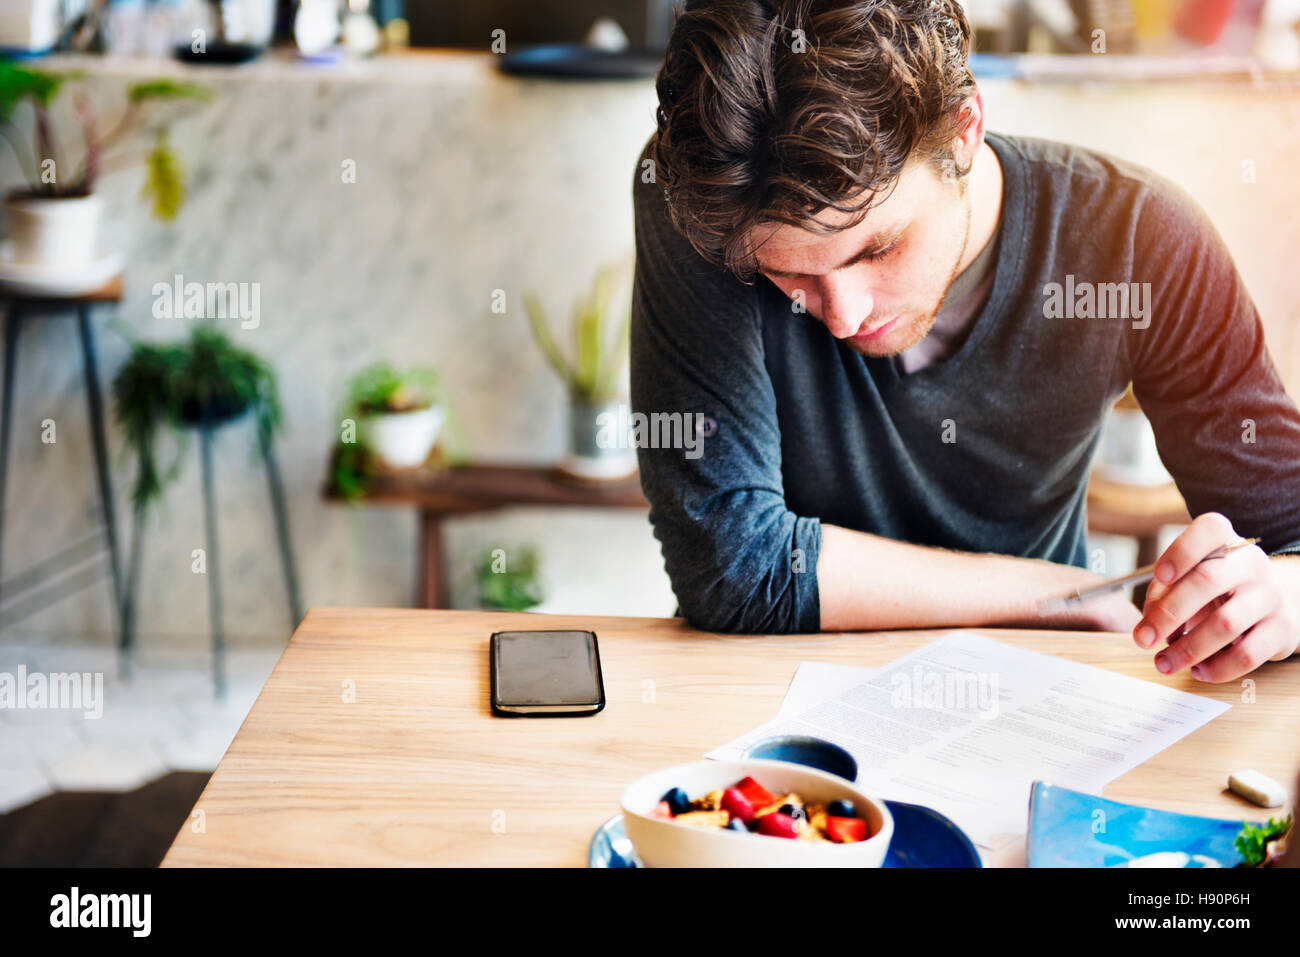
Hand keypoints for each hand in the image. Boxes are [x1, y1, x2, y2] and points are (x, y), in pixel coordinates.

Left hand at [1133, 512, 1299, 681]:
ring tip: (1164, 662)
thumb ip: (1164, 592)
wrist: (1275, 600)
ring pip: (1226, 623)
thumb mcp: (1190, 577)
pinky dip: (1217, 667)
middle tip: (1143, 638)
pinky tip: (1199, 671)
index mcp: (1225, 541)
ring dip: (1187, 649)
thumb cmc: (1219, 587)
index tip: (1160, 575)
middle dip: (1168, 613)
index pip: (1209, 530)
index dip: (1182, 551)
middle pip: (1208, 580)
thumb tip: (1150, 625)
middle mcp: (1251, 564)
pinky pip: (1247, 654)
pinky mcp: (1282, 630)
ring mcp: (1270, 596)